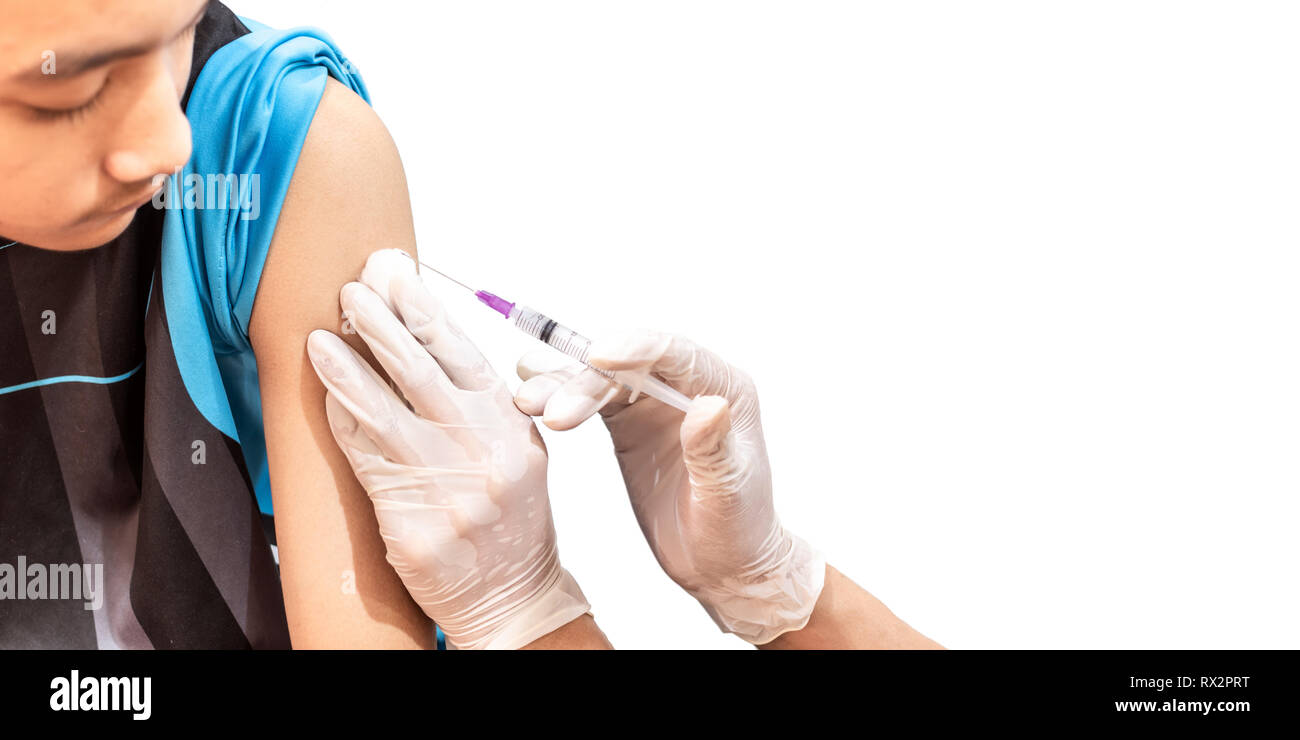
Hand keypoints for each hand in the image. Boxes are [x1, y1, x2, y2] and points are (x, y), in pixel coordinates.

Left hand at [306, 249, 588, 648]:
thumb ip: (484, 403)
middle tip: (350, 289)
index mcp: (510, 424)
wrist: (513, 596)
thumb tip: (434, 342)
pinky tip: (326, 397)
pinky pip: (366, 461)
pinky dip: (344, 424)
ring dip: (346, 367)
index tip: (395, 274)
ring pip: (383, 411)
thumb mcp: (519, 453)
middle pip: (420, 371)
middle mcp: (482, 449)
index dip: (424, 308)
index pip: (461, 351)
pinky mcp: (412, 523)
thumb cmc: (513, 520)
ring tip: (318, 337)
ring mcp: (447, 487)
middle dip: (380, 323)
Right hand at [514, 331, 823, 643]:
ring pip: (602, 378)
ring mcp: (654, 402)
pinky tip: (528, 397)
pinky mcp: (628, 423)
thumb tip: (710, 404)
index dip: (635, 347)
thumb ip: (714, 449)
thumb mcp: (727, 494)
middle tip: (550, 410)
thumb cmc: (737, 529)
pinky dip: (559, 396)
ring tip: (526, 400)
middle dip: (585, 380)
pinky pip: (591, 399)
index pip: (676, 354)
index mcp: (724, 389)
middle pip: (629, 364)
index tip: (597, 355)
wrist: (722, 564)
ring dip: (562, 384)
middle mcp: (688, 385)